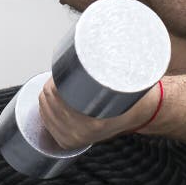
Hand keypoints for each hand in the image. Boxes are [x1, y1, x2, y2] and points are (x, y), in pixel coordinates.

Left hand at [38, 77, 160, 149]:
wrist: (140, 114)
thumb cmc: (131, 96)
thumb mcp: (121, 79)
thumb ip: (104, 66)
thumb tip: (91, 42)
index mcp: (93, 122)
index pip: (55, 96)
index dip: (55, 80)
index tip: (61, 71)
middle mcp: (81, 133)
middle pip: (48, 102)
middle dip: (50, 86)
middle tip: (60, 75)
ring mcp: (74, 139)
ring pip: (45, 114)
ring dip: (47, 99)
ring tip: (56, 85)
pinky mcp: (71, 142)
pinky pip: (49, 126)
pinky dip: (46, 113)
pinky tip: (50, 103)